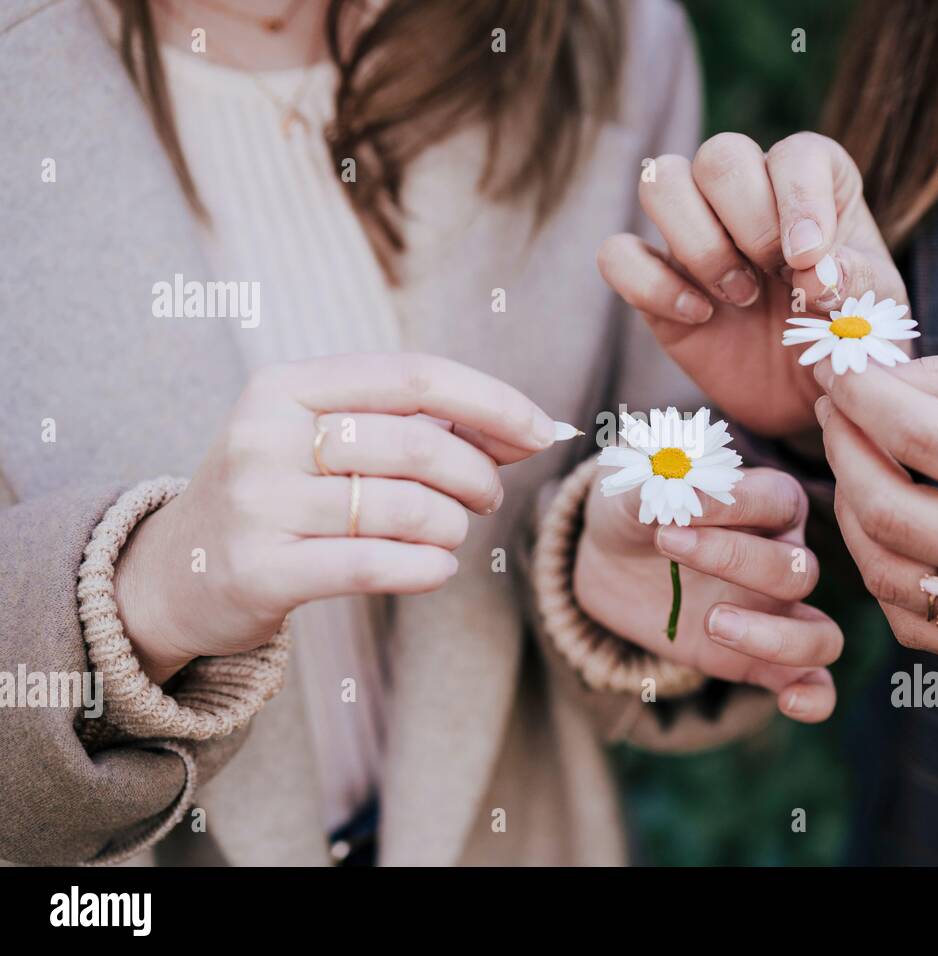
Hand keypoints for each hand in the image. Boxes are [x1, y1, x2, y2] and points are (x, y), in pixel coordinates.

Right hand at [114, 353, 557, 682]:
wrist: (177, 573)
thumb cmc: (280, 494)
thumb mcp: (323, 437)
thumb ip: (413, 424)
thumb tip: (529, 428)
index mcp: (285, 386)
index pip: (413, 376)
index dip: (492, 401)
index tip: (543, 429)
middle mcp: (265, 436)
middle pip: (417, 446)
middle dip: (477, 474)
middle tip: (487, 497)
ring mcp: (258, 504)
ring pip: (405, 509)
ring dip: (452, 526)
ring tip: (450, 532)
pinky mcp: (261, 571)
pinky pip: (376, 565)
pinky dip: (428, 567)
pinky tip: (436, 566)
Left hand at [574, 467, 840, 721]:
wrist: (610, 558)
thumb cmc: (634, 504)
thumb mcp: (632, 480)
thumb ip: (657, 481)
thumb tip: (683, 486)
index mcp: (769, 502)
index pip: (778, 500)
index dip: (734, 505)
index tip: (673, 512)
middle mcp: (785, 556)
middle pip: (797, 568)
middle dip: (734, 561)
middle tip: (666, 546)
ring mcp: (776, 612)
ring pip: (820, 634)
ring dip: (776, 637)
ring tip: (712, 623)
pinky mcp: (756, 660)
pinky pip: (812, 682)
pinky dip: (814, 698)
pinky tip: (789, 704)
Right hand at [598, 131, 906, 437]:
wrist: (807, 395)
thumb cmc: (845, 334)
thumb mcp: (873, 309)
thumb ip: (854, 280)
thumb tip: (815, 270)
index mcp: (811, 181)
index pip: (794, 154)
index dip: (798, 201)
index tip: (807, 261)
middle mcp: (747, 192)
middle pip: (720, 156)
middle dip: (749, 221)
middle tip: (776, 278)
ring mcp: (694, 231)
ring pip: (660, 182)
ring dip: (700, 243)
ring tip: (739, 295)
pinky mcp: (655, 278)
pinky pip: (618, 255)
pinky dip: (651, 285)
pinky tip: (699, 317)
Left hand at [816, 354, 937, 668]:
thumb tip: (871, 380)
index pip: (923, 438)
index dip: (863, 398)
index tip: (838, 372)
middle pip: (890, 514)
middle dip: (843, 453)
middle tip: (836, 415)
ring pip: (889, 578)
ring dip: (852, 515)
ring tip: (857, 465)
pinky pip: (917, 625)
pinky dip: (885, 573)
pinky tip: (890, 527)